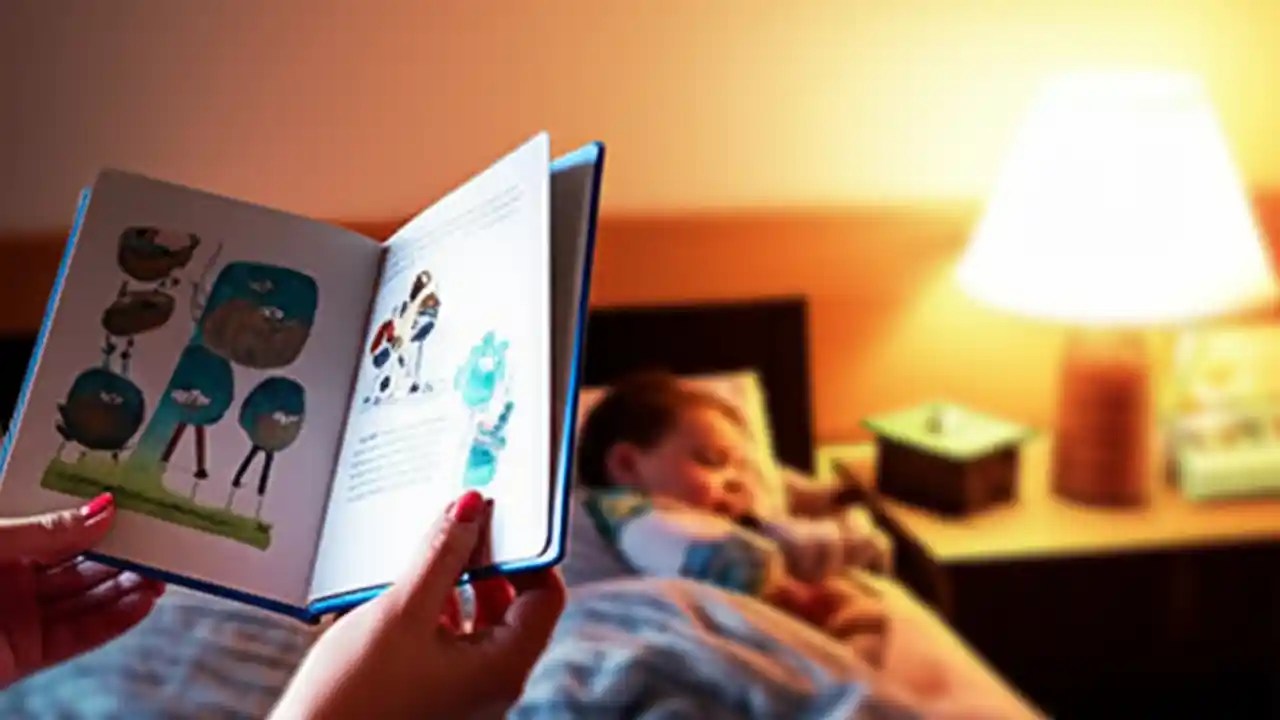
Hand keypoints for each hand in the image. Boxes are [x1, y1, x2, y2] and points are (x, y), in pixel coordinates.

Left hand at [0, 492, 165, 688]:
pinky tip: (143, 601)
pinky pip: (78, 635)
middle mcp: (4, 573)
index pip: (53, 517)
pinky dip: (114, 620)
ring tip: (165, 569)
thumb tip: (103, 509)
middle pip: (76, 557)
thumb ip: (44, 530)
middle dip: (122, 547)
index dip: (94, 507)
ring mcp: (15, 615)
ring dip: (128, 583)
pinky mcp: (23, 654)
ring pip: (84, 596)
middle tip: (164, 534)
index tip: (135, 496)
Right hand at [271, 490, 566, 718]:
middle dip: (488, 560)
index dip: (528, 551)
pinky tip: (406, 586)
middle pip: (514, 605)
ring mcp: (464, 691)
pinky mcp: (434, 692)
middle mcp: (493, 684)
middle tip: (461, 521)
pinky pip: (452, 639)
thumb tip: (469, 507)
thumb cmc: (353, 696)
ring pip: (479, 620)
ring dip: (458, 581)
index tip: (499, 516)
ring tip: (429, 548)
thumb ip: (440, 555)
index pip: (545, 595)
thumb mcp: (401, 612)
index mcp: (503, 668)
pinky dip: (437, 608)